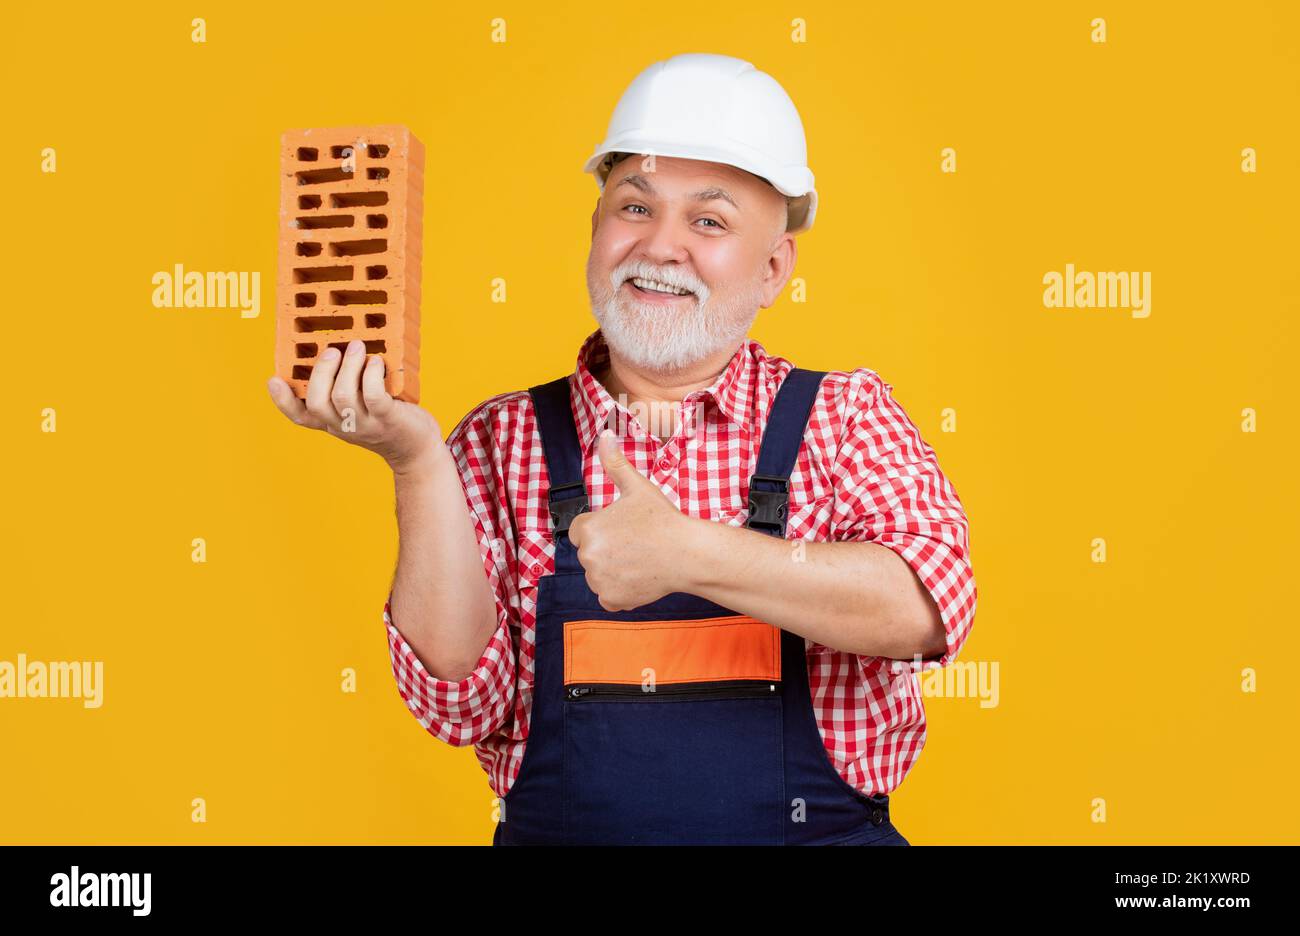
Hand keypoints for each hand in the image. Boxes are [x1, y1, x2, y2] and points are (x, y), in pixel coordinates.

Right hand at [267, 339, 442, 474]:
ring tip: (358, 347)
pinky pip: (373, 396)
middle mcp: (344, 426)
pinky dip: (372, 375)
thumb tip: (339, 348)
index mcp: (331, 423)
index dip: (282, 400)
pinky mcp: (388, 419)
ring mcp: (365, 425)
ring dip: (348, 366)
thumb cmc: (387, 419)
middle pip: (317, 402)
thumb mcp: (359, 409)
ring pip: (343, 396)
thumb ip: (345, 388)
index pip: (299, 417)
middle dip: (321, 371)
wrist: (416, 449)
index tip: (274, 379)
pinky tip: (376, 363)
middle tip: (333, 351)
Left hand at [568, 429, 694, 610]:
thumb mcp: (636, 488)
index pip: (580, 531)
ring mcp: (599, 580)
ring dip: (612, 570)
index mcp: (589, 529)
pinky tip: (638, 577)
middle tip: (634, 544)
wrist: (687, 554)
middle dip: (606, 550)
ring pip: (598, 575)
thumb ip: (614, 464)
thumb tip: (604, 435)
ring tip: (638, 559)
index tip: (623, 529)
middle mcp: (588, 556)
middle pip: (589, 554)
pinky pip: (607, 595)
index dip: (602, 529)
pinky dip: (620, 590)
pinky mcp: (611, 600)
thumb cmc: (663, 520)